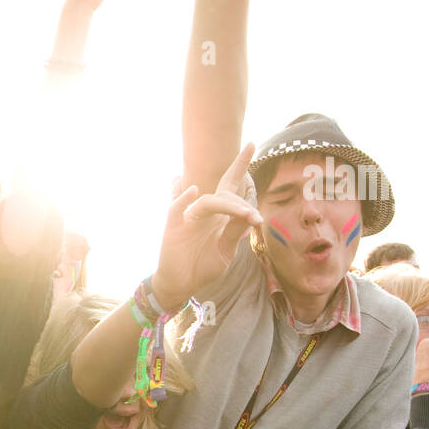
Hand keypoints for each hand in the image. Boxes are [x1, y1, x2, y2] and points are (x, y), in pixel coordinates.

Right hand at [151, 142, 261, 309]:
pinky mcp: (173, 227)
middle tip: (254, 218)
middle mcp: (205, 212)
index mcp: (219, 216)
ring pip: (208, 202)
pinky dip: (182, 198)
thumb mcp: (226, 251)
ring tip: (244, 215)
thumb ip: (235, 233)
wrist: (181, 285)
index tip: (251, 143)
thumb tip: (251, 214)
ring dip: (228, 206)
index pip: (231, 185)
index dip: (240, 165)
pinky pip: (176, 208)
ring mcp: (188, 218)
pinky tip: (192, 190)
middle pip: (223, 192)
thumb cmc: (203, 267)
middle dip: (241, 201)